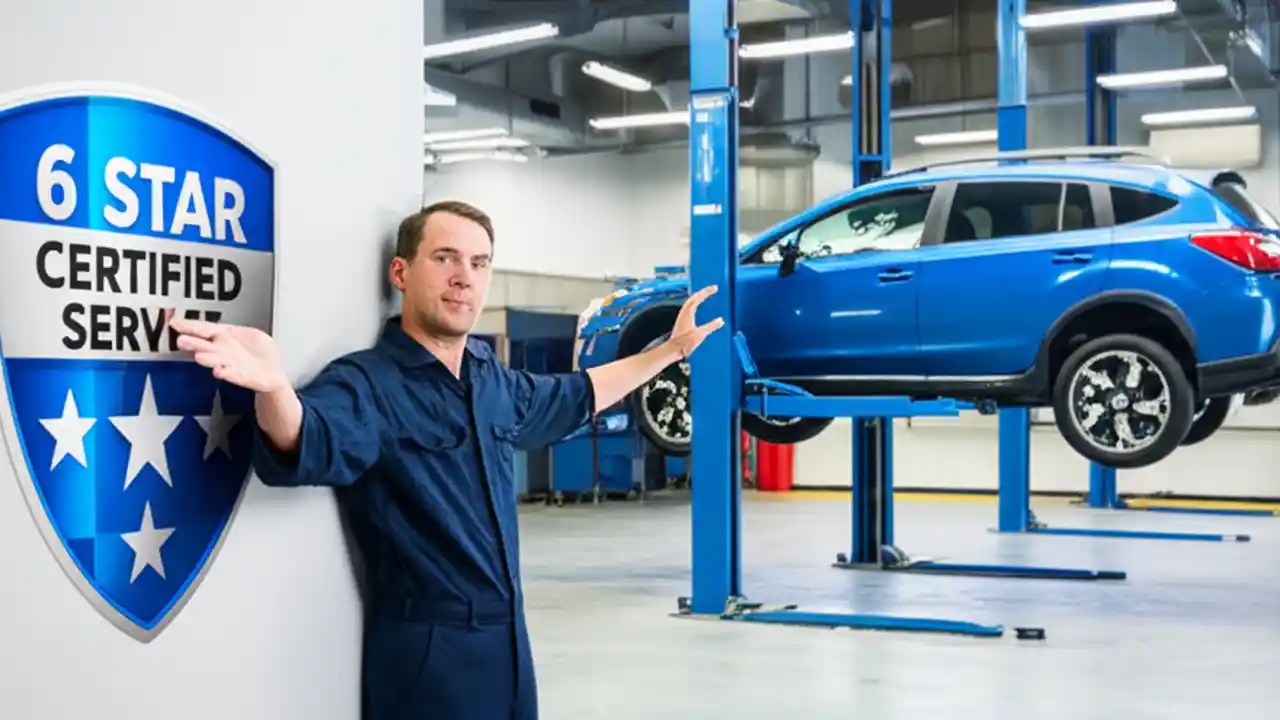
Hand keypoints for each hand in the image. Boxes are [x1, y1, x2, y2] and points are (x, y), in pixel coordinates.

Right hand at [167, 310, 289, 393]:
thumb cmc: (258, 352)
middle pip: (205, 345)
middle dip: (194, 343)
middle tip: (181, 341)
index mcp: (224, 337)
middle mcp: (223, 351)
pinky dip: (227, 373)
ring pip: (215, 360)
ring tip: (200, 356)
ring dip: (208, 359)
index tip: (175, 323)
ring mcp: (231, 364)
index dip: (189, 326)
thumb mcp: (249, 333)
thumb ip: (234, 329)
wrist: (272, 373)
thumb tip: (219, 322)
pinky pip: (233, 374)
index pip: (204, 329)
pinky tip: (220, 371)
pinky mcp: (242, 376)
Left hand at [666, 285, 725, 359]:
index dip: (706, 292)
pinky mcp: (683, 321)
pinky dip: (696, 303)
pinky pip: (690, 307)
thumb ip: (711, 326)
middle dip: (703, 292)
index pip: (698, 297)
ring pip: (691, 302)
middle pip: (693, 297)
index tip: (715, 288)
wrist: (674, 349)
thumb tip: (721, 320)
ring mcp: (682, 316)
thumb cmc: (685, 342)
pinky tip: (699, 307)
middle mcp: (684, 312)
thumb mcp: (700, 334)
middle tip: (712, 289)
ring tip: (706, 294)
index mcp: (688, 312)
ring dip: (699, 297)